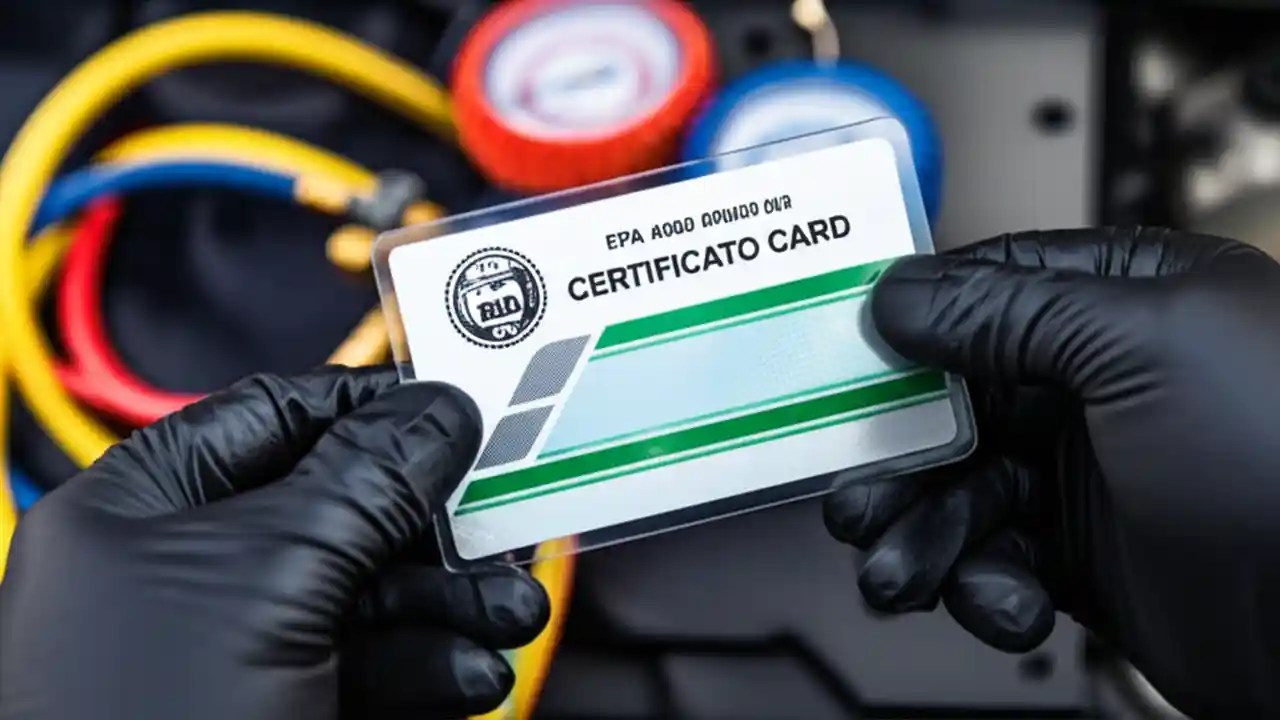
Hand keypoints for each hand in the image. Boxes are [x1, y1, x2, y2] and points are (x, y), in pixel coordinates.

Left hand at [0, 367, 549, 719]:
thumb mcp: (274, 573)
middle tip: (501, 522)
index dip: (371, 406)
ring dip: (453, 602)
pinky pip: (372, 667)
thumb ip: (367, 480)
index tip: (454, 407)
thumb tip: (436, 412)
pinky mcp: (279, 712)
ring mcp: (236, 651)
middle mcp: (186, 573)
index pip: (274, 417)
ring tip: (510, 610)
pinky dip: (433, 667)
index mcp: (140, 510)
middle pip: (341, 510)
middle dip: (433, 526)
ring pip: (370, 597)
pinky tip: (473, 673)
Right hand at [824, 229, 1279, 717]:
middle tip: (857, 495)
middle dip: (895, 456)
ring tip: (902, 571)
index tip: (842, 356)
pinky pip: (990, 560)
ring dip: (921, 535)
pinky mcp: (1077, 555)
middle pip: (949, 402)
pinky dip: (980, 588)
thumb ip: (1008, 310)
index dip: (905, 324)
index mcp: (1122, 303)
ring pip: (957, 490)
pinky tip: (1007, 602)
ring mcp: (1085, 471)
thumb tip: (901, 293)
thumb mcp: (1141, 344)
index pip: (983, 289)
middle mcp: (1096, 381)